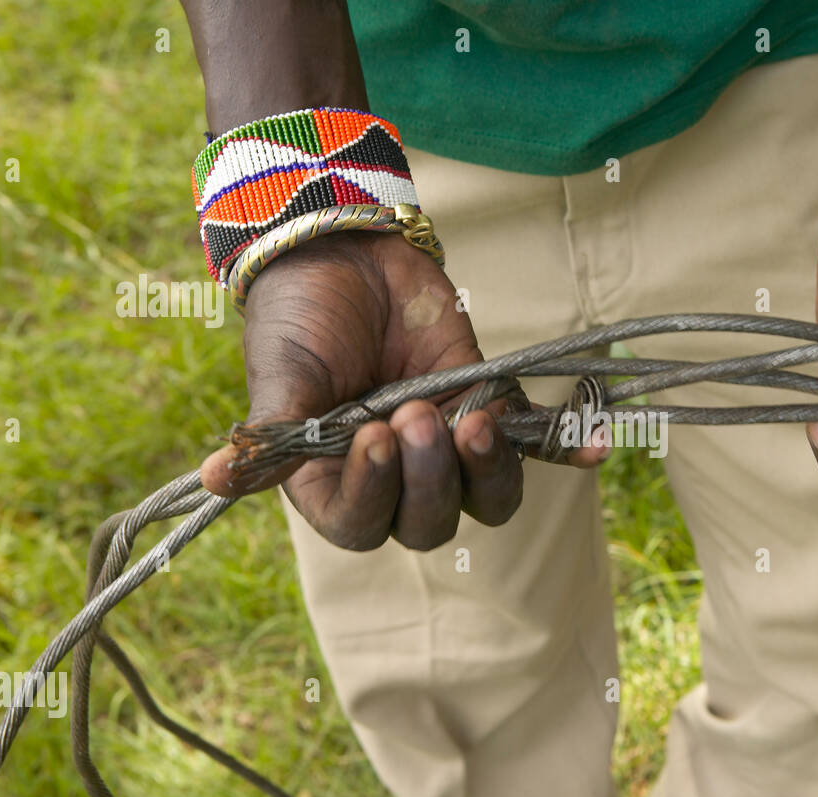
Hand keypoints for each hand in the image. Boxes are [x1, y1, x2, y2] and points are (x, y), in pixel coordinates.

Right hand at [200, 232, 602, 550]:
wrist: (348, 249)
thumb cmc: (302, 315)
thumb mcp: (283, 374)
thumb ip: (273, 435)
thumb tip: (216, 481)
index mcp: (333, 483)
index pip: (361, 526)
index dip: (375, 495)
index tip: (376, 436)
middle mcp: (395, 478)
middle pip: (429, 524)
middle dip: (431, 478)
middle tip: (417, 412)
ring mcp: (448, 447)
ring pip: (487, 501)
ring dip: (490, 471)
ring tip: (477, 422)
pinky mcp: (489, 408)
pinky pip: (538, 447)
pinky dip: (569, 449)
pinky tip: (600, 447)